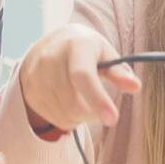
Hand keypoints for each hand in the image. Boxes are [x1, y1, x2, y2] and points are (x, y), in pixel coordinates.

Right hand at [17, 25, 141, 132]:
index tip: (113, 119)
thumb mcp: (104, 53)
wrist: (50, 44)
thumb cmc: (85, 50)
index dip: (98, 99)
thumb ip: (119, 70)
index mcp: (76, 45)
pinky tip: (70, 101)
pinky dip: (68, 117)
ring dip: (81, 115)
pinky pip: (53, 116)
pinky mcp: (29, 90)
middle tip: (102, 106)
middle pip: (73, 103)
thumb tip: (135, 86)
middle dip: (92, 111)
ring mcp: (36, 74)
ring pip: (64, 113)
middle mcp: (51, 58)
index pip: (83, 76)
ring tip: (84, 98)